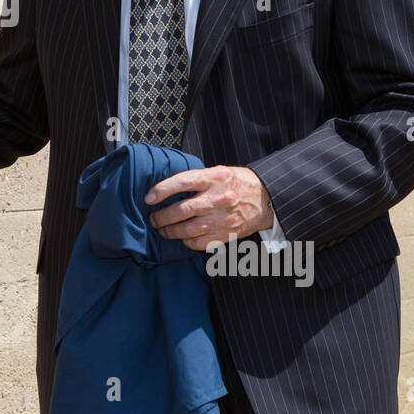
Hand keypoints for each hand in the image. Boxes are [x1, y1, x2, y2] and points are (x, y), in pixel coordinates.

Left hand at [144, 165, 273, 250]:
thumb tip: (164, 187)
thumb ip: (196, 178)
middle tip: (152, 218)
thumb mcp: (217, 171)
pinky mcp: (227, 234)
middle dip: (161, 217)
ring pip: (188, 230)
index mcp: (214, 177)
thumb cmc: (236, 182)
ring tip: (162, 229)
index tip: (148, 198)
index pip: (183, 182)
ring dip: (170, 232)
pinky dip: (187, 242)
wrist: (266, 198)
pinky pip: (200, 243)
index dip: (162, 190)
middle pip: (182, 210)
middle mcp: (219, 197)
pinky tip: (182, 238)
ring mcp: (224, 218)